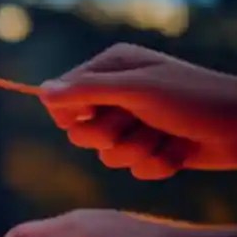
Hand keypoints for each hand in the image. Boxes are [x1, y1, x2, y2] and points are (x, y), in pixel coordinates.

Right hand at [40, 43, 236, 178]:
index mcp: (112, 68)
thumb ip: (87, 90)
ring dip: (139, 151)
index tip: (94, 115)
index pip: (63, 97)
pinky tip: (180, 151)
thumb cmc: (196, 99)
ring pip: (107, 155)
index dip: (74, 114)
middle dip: (112, 136)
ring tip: (167, 137)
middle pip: (80, 132)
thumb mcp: (138, 90)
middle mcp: (120, 93)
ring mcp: (136, 123)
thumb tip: (41, 93)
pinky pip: (133, 169)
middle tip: (139, 124)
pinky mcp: (151, 148)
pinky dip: (157, 163)